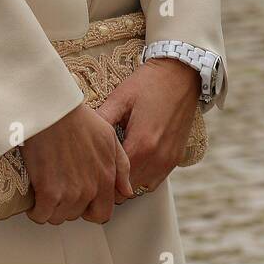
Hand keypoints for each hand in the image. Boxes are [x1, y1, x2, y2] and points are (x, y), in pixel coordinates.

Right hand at [20, 102, 133, 225]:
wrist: (51, 110)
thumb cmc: (76, 117)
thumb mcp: (109, 136)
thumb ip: (122, 166)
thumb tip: (126, 190)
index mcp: (106, 176)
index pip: (102, 213)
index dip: (89, 209)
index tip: (79, 199)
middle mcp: (91, 188)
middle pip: (77, 215)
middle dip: (68, 206)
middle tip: (59, 187)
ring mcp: (70, 192)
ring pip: (58, 217)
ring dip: (51, 207)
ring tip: (45, 187)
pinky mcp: (49, 192)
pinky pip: (41, 215)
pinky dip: (36, 209)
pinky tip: (34, 195)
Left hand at [94, 58, 199, 197]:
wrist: (181, 74)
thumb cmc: (149, 83)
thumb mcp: (121, 97)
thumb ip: (102, 120)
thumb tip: (82, 133)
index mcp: (142, 144)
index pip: (115, 180)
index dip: (99, 177)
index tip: (90, 169)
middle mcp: (158, 158)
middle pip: (127, 190)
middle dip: (111, 182)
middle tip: (98, 167)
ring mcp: (169, 160)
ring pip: (142, 187)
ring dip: (127, 181)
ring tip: (114, 164)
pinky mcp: (176, 158)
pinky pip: (156, 180)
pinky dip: (143, 176)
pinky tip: (132, 160)